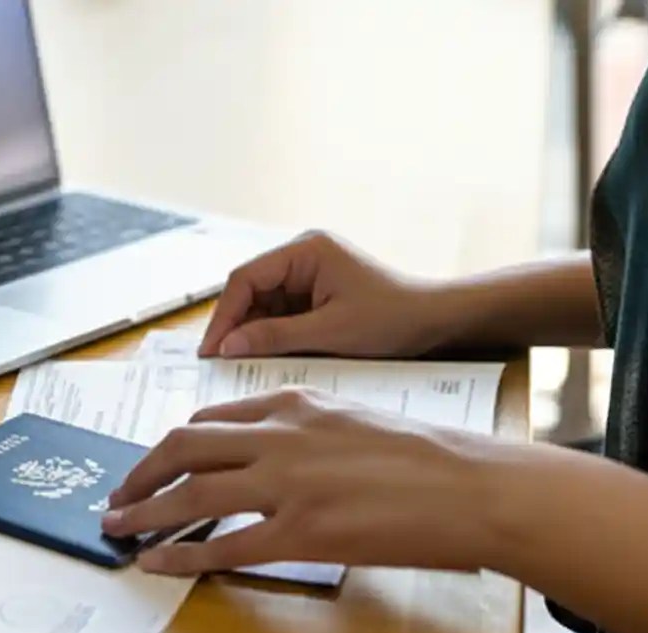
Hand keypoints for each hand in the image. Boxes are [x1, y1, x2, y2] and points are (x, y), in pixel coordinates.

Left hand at [102, 389, 499, 575]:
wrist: (473, 485)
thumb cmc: (424, 454)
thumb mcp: (351, 417)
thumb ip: (302, 428)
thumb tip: (267, 451)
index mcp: (292, 403)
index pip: (210, 419)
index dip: (172, 444)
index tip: (155, 462)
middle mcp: (280, 437)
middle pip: (183, 447)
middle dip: (140, 472)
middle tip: (118, 496)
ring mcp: (288, 485)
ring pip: (191, 496)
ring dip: (145, 513)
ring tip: (117, 529)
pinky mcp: (303, 534)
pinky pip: (224, 547)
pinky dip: (181, 557)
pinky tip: (158, 564)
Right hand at [199, 230, 445, 358]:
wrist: (436, 322)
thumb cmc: (393, 319)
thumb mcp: (331, 333)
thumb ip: (276, 337)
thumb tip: (228, 346)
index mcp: (305, 251)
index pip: (245, 279)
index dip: (223, 315)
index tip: (212, 350)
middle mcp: (301, 256)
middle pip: (249, 291)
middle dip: (235, 326)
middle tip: (220, 363)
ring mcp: (307, 275)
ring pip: (261, 306)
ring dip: (252, 334)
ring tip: (241, 366)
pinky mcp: (314, 295)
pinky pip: (279, 315)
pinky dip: (271, 337)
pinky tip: (266, 359)